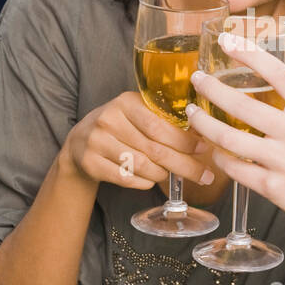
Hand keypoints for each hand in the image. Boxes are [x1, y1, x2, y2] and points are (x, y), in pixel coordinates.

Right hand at [61, 90, 215, 191]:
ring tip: (172, 175)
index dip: (184, 140)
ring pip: (142, 166)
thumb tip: (202, 135)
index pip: (160, 125)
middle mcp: (109, 119)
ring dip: (163, 174)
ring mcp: (97, 141)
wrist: (80, 142)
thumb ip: (163, 120)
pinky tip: (151, 180)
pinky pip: (126, 178)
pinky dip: (144, 182)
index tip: (204, 149)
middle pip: (154, 148)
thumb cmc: (120, 127)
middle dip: (184, 164)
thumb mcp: (137, 113)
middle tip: (204, 175)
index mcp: (126, 102)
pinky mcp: (90, 163)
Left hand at [184, 32, 284, 237]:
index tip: (226, 40)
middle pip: (242, 105)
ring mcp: (283, 161)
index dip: (248, 54)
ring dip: (204, 124)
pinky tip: (214, 150)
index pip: (276, 73)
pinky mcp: (273, 187)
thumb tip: (263, 86)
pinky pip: (235, 169)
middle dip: (211, 89)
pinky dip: (219, 157)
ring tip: (193, 115)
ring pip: (229, 139)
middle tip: (198, 80)